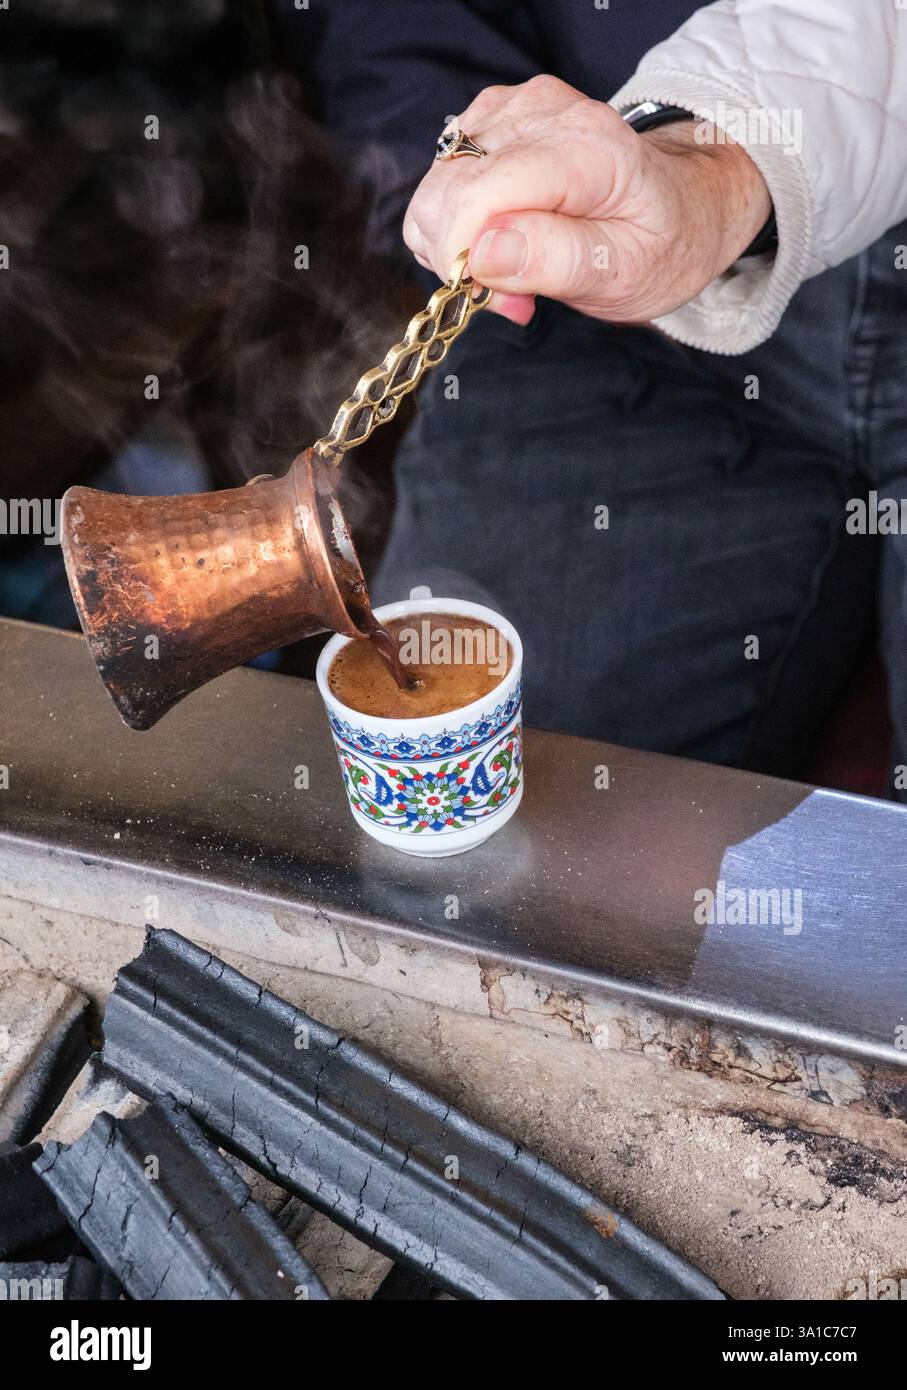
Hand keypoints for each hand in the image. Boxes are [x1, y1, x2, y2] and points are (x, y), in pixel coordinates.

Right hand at [404, 75, 772, 325]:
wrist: (682, 204)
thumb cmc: (660, 243)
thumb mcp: (626, 273)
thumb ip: (556, 261)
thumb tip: (479, 254)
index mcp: (584, 147)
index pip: (478, 195)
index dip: (467, 259)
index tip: (507, 302)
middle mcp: (541, 113)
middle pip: (447, 194)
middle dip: (463, 260)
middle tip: (516, 296)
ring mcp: (511, 110)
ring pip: (434, 191)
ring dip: (458, 247)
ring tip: (515, 270)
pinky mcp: (490, 119)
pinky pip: (440, 183)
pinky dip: (456, 226)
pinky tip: (499, 241)